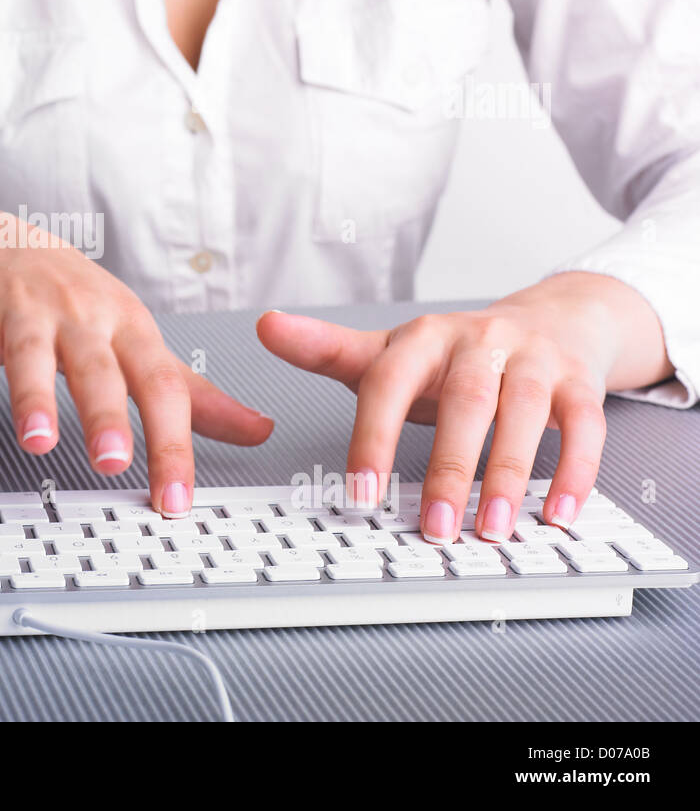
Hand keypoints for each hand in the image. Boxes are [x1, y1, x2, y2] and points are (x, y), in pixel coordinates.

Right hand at [0, 206, 273, 516]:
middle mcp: (81, 318)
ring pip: (31, 355)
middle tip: (112, 463)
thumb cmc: (72, 298)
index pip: (159, 388)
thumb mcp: (136, 338)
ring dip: (32, 395)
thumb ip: (191, 393)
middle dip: (105, 415)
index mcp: (127, 330)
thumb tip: (257, 431)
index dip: (171, 445)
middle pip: (97, 369)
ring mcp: (25, 311)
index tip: (174, 501)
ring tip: (35, 438)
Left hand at [255, 273, 671, 543]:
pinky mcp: (579, 380)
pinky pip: (584, 425)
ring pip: (523, 413)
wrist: (549, 320)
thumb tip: (265, 324)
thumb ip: (325, 350)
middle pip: (463, 402)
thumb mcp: (388, 351)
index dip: (372, 439)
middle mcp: (478, 340)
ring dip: (509, 475)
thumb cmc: (454, 355)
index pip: (388, 384)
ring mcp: (532, 358)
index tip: (361, 496)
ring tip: (491, 529)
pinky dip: (574, 471)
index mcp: (422, 338)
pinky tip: (558, 513)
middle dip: (448, 469)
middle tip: (432, 528)